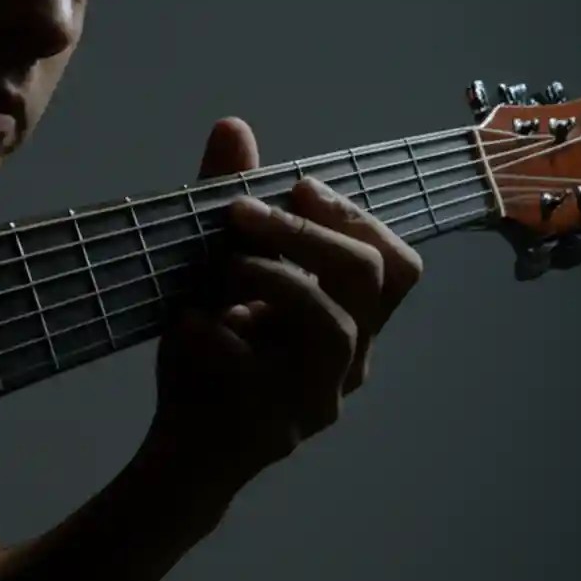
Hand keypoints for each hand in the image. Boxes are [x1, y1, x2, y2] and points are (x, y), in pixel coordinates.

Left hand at [140, 117, 422, 504]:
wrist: (182, 455)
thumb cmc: (212, 359)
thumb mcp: (218, 276)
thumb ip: (234, 210)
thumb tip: (234, 125)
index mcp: (350, 323)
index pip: (397, 265)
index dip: (355, 216)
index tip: (298, 186)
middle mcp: (349, 362)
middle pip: (370, 277)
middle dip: (305, 230)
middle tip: (238, 211)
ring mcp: (317, 399)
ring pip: (331, 324)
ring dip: (271, 278)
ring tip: (220, 271)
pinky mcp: (275, 430)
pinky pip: (256, 373)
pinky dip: (213, 336)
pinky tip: (185, 325)